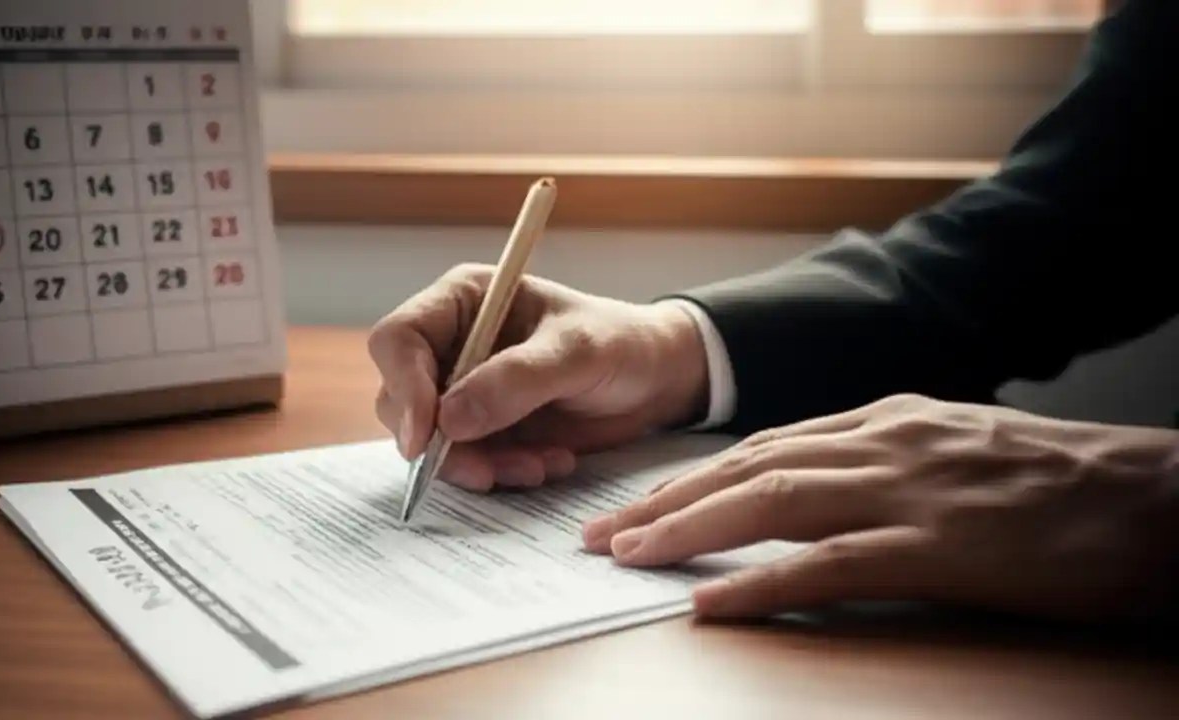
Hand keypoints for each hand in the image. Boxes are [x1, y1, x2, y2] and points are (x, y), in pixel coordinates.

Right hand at [368, 264, 709, 490]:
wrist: (656, 380)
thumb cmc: (620, 342)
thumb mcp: (577, 352)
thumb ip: (516, 379)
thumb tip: (448, 418)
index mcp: (464, 301)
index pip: (398, 339)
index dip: (403, 386)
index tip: (427, 434)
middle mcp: (452, 343)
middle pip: (399, 397)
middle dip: (442, 441)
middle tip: (491, 467)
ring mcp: (463, 389)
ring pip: (429, 440)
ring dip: (477, 463)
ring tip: (538, 464)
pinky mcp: (482, 429)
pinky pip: (464, 462)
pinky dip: (499, 472)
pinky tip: (547, 462)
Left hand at [582, 394, 1178, 623]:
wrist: (1153, 495)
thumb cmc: (1057, 483)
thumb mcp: (953, 450)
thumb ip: (882, 459)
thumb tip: (813, 482)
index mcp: (883, 421)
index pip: (762, 444)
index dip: (690, 475)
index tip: (636, 500)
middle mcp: (881, 444)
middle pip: (745, 466)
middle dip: (662, 498)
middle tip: (596, 531)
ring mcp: (906, 493)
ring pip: (769, 501)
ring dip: (686, 529)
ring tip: (625, 556)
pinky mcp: (936, 549)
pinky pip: (826, 565)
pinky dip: (758, 581)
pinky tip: (708, 600)